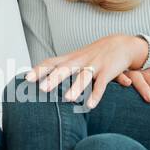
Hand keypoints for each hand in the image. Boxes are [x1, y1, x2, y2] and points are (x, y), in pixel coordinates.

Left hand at [26, 34, 148, 109]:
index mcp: (71, 58)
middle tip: (42, 89)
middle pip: (65, 69)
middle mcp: (81, 60)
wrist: (122, 43)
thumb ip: (62, 66)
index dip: (39, 70)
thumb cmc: (94, 54)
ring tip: (68, 99)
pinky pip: (102, 84)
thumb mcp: (77, 57)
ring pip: (84, 77)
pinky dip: (96, 94)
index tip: (27, 79)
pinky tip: (91, 105)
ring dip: (76, 87)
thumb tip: (41, 78)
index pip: (52, 62)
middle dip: (54, 79)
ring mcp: (95, 65)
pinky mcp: (108, 71)